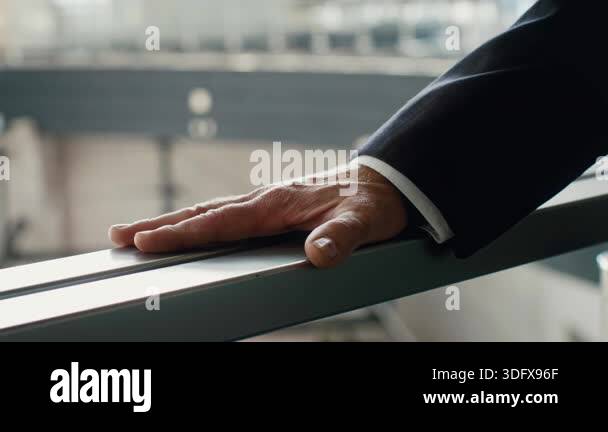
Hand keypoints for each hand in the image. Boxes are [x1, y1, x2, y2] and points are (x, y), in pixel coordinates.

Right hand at [109, 165, 407, 267]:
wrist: (384, 182)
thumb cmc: (371, 203)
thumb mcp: (363, 221)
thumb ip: (342, 237)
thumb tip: (318, 255)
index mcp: (277, 204)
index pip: (220, 221)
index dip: (183, 233)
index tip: (146, 240)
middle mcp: (264, 201)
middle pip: (203, 213)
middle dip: (161, 225)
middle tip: (119, 234)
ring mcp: (266, 203)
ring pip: (211, 213)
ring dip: (174, 222)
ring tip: (140, 232)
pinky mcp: (272, 208)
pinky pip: (226, 216)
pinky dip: (199, 223)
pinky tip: (192, 230)